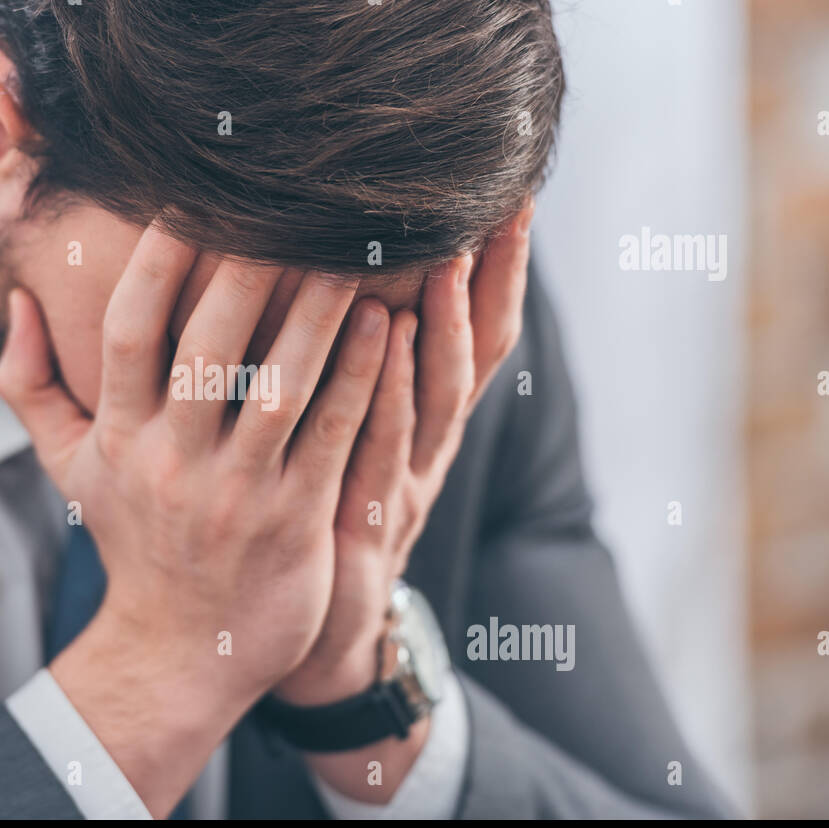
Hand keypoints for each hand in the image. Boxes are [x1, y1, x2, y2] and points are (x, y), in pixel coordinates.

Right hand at [0, 221, 390, 815]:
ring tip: (352, 251)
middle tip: (290, 203)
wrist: (180, 650)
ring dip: (320, 314)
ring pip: (281, 386)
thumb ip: (30, 385)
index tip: (192, 196)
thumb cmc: (132, 540)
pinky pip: (332, 436)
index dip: (158, 260)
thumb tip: (18, 300)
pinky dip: (361, 378)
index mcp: (119, 438)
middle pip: (209, 346)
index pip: (130, 332)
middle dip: (250, 268)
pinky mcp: (294, 522)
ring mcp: (236, 494)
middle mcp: (172, 462)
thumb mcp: (68, 467)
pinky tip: (387, 325)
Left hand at [275, 201, 534, 706]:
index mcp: (429, 422)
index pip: (478, 330)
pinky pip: (380, 443)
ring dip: (444, 322)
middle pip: (477, 351)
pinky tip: (382, 337)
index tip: (511, 193)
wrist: (317, 634)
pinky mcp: (365, 517)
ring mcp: (406, 483)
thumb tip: (346, 280)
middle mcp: (432, 446)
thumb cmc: (329, 517)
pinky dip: (387, 388)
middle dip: (493, 278)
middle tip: (500, 201)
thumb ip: (352, 369)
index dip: (500, 267)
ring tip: (446, 252)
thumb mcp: (349, 437)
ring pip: (439, 394)